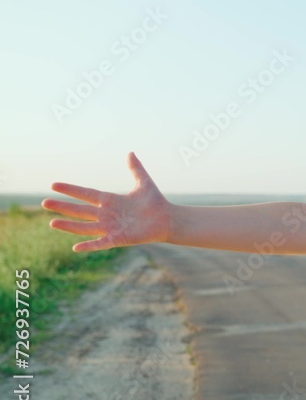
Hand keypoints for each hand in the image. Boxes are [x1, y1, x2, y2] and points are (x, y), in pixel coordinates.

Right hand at [42, 152, 172, 251]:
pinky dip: (89, 245)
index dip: (71, 189)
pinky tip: (75, 247)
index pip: (86, 194)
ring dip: (69, 226)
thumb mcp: (144, 183)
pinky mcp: (118, 239)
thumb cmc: (155, 202)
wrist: (167, 219)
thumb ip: (136, 169)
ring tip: (52, 223)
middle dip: (63, 207)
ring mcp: (111, 227)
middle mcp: (107, 214)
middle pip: (80, 210)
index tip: (53, 185)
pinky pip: (101, 243)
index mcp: (110, 200)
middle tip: (44, 203)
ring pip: (85, 227)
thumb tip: (130, 152)